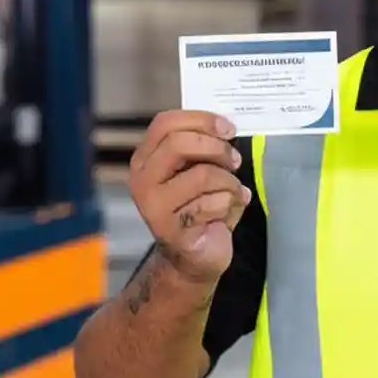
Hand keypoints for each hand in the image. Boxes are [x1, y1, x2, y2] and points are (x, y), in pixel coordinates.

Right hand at [128, 110, 250, 285]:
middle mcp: (142, 180)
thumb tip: (225, 125)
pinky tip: (225, 214)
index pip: (165, 123)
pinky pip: (212, 204)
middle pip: (179, 143)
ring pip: (202, 175)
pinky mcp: (171, 230)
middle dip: (216, 148)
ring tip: (234, 192)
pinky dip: (229, 205)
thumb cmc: (199, 207)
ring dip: (230, 183)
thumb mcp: (198, 169)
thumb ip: (202, 146)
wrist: (194, 257)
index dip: (201, 120)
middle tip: (235, 161)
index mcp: (146, 158)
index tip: (228, 129)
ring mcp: (153, 206)